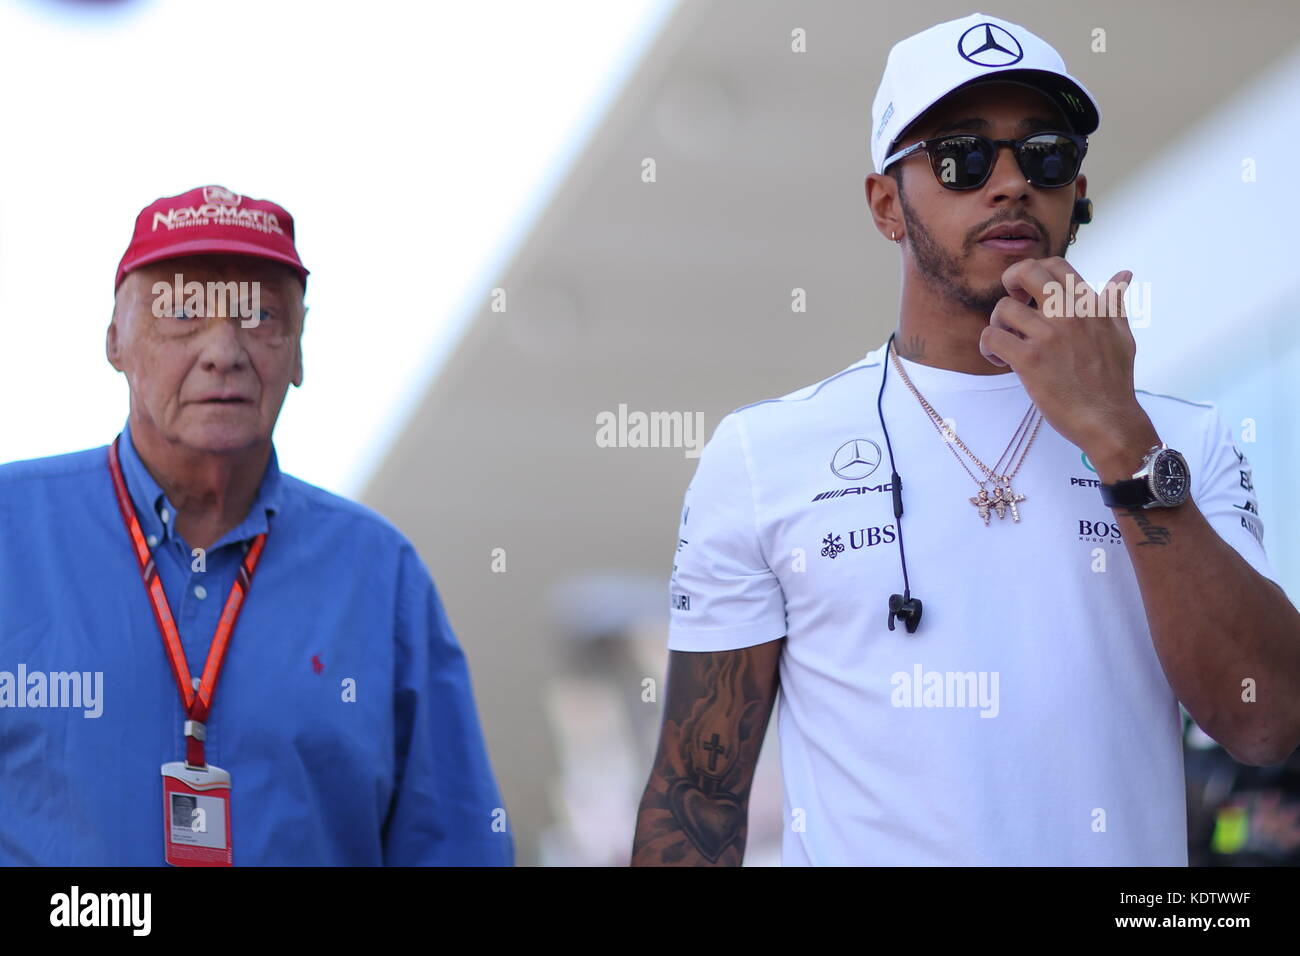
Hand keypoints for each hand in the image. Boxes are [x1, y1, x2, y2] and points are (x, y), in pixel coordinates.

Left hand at [979, 256, 1156, 471]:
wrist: (1109, 420)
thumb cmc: (1114, 381)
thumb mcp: (1122, 335)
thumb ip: (1115, 303)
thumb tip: (1123, 275)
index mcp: (1090, 306)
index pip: (1056, 264)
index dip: (1035, 271)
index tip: (1030, 292)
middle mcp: (1069, 314)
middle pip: (1027, 272)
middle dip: (1010, 281)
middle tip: (1012, 304)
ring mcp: (1049, 336)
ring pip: (1003, 308)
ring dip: (997, 323)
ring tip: (1006, 340)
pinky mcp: (1029, 360)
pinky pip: (993, 337)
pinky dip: (988, 346)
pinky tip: (998, 358)